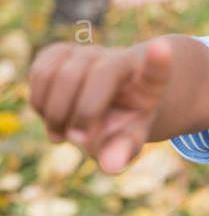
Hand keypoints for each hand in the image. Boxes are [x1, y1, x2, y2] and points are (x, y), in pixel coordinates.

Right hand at [27, 37, 172, 173]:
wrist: (108, 103)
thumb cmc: (122, 124)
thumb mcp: (129, 139)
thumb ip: (122, 150)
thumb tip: (112, 166)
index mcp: (149, 82)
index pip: (157, 69)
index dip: (158, 61)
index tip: (162, 49)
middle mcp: (121, 59)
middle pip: (99, 74)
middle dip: (84, 112)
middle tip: (78, 140)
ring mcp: (90, 52)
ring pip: (61, 73)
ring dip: (54, 111)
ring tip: (63, 135)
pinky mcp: (61, 52)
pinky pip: (39, 73)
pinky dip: (39, 102)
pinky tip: (53, 117)